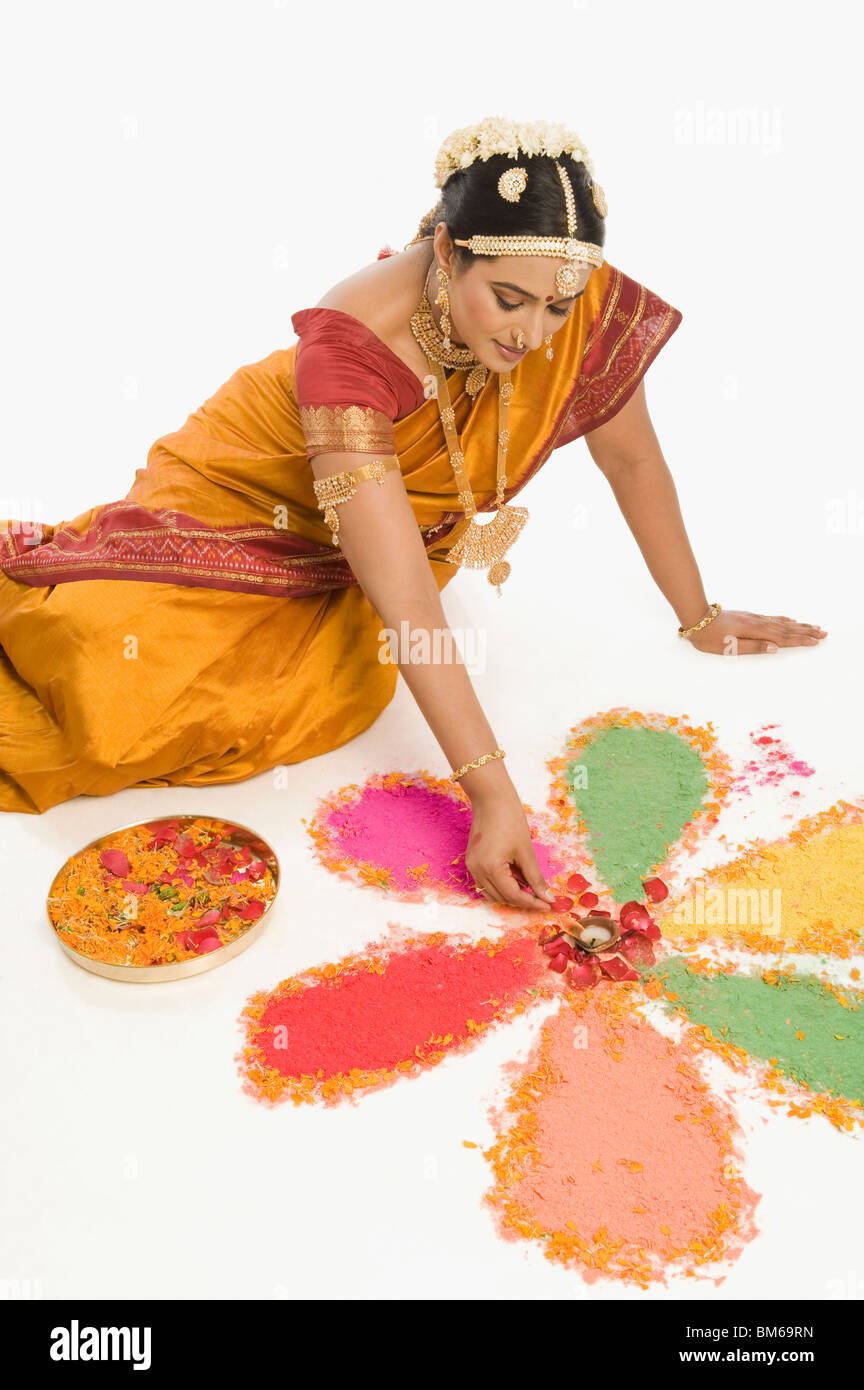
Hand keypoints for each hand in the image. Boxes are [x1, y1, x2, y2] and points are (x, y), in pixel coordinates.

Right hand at [464, 788, 554, 911]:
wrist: (491, 799)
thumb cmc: (510, 820)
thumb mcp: (526, 851)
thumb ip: (535, 878)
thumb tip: (547, 897)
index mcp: (491, 869)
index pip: (514, 896)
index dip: (532, 903)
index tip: (548, 905)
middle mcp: (477, 871)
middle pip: (502, 898)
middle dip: (523, 900)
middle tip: (542, 898)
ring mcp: (472, 867)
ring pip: (493, 893)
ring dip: (511, 894)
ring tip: (530, 888)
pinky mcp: (472, 861)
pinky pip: (487, 882)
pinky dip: (502, 885)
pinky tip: (516, 878)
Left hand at [685, 608, 827, 654]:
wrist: (697, 617)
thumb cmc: (709, 637)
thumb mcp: (728, 647)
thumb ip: (753, 647)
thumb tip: (775, 648)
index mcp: (754, 631)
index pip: (782, 637)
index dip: (800, 640)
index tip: (816, 641)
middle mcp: (758, 622)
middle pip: (787, 628)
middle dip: (806, 631)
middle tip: (824, 633)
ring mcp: (754, 618)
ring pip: (782, 622)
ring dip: (799, 625)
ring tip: (814, 626)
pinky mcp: (750, 616)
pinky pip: (773, 618)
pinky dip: (785, 619)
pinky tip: (791, 619)